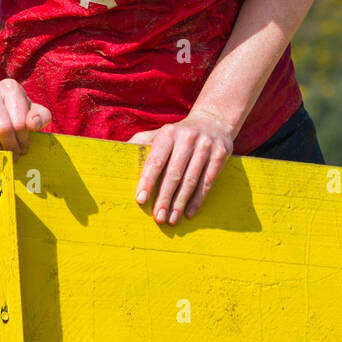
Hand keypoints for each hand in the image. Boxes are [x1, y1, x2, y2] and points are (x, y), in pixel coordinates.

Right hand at [0, 79, 50, 158]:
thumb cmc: (11, 110)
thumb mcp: (29, 110)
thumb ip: (40, 116)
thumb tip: (33, 124)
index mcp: (11, 88)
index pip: (20, 121)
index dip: (23, 140)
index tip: (23, 149)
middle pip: (3, 126)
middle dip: (10, 146)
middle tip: (13, 156)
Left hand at [130, 109, 235, 224]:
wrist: (213, 121)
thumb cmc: (180, 133)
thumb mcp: (162, 132)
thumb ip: (142, 141)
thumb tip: (121, 152)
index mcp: (169, 133)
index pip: (156, 160)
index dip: (148, 180)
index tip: (141, 199)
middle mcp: (187, 138)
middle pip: (174, 173)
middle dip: (164, 197)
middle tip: (158, 217)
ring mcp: (205, 146)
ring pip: (191, 180)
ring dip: (180, 202)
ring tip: (172, 220)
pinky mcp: (220, 155)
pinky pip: (208, 181)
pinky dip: (198, 199)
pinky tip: (189, 213)